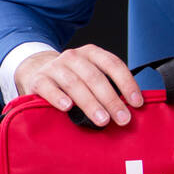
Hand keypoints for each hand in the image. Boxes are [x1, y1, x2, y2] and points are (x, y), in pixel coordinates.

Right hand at [14, 44, 143, 126]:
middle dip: (112, 100)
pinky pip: (49, 88)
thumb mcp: (91, 75)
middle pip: (96, 78)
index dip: (127, 83)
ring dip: (91, 103)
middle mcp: (74, 57)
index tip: (137, 103)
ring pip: (75, 84)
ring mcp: (55, 67)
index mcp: (92, 54)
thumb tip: (130, 109)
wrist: (36, 71)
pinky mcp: (38, 80)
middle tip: (122, 118)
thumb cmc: (72, 78)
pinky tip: (68, 108)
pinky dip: (59, 98)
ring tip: (102, 120)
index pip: (114, 65)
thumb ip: (108, 87)